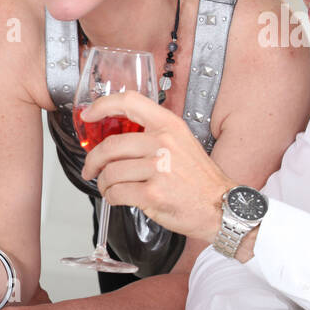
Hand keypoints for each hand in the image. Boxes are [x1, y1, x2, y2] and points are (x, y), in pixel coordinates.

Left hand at [79, 91, 231, 242]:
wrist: (221, 207)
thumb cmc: (199, 180)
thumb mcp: (182, 143)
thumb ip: (152, 135)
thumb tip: (116, 138)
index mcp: (169, 125)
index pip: (129, 102)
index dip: (102, 105)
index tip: (88, 114)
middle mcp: (163, 143)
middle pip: (110, 146)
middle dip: (93, 161)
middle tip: (91, 169)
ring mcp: (158, 168)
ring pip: (110, 173)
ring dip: (104, 184)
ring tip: (111, 188)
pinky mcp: (152, 194)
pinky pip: (116, 193)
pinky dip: (112, 198)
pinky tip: (120, 198)